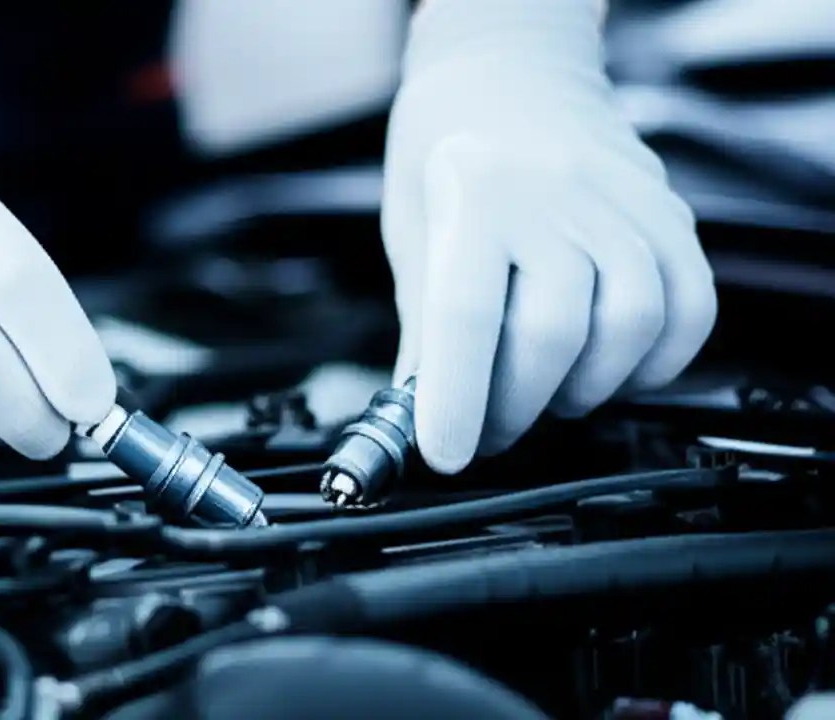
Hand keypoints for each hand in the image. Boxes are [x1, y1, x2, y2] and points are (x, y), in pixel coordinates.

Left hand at [382, 0, 715, 472]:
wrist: (507, 68)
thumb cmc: (447, 148)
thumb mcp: (412, 229)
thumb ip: (424, 322)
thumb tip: (424, 412)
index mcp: (475, 191)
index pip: (465, 312)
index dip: (456, 398)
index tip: (446, 454)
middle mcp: (555, 191)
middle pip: (553, 330)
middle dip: (516, 407)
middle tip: (489, 428)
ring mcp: (623, 199)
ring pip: (629, 325)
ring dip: (584, 387)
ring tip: (546, 393)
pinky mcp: (669, 212)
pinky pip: (689, 306)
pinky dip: (654, 359)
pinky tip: (609, 365)